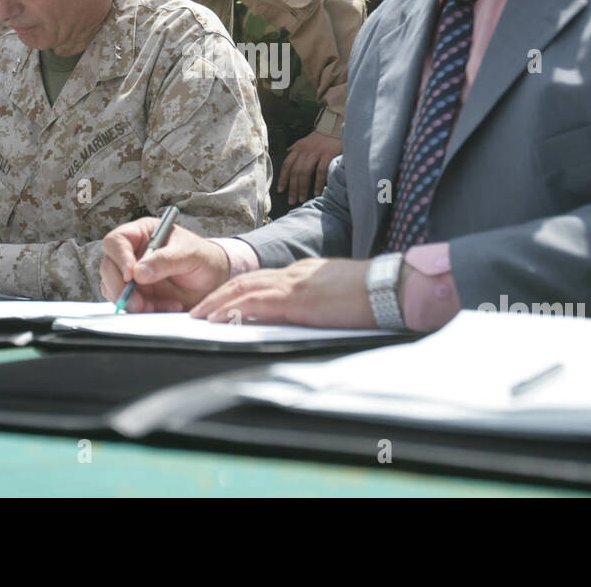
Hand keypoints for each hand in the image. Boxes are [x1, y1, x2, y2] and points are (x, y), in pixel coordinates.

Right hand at [99, 218, 229, 311]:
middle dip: (120, 288)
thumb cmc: (202, 258)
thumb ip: (165, 261)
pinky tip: (167, 307)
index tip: (131, 275)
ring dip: (132, 302)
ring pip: (113, 289)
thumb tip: (138, 273)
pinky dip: (144, 310)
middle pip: (109, 267)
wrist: (213, 281)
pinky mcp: (137, 294)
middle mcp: (132, 253)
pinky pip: (129, 305)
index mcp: (142, 233)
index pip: (117, 241)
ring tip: (158, 306)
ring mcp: (132, 275)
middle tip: (138, 302)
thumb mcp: (189, 254)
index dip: (119, 257)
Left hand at [189, 257, 374, 327]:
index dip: (237, 290)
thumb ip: (318, 300)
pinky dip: (234, 309)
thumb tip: (306, 313)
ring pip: (245, 288)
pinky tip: (220, 318)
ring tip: (199, 316)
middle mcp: (295, 273)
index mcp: (304, 273)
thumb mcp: (338, 295)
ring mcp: (296, 284)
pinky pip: (258, 303)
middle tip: (198, 311)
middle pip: (247, 280)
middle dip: (219, 295)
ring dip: (218, 302)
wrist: (392, 287)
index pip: (262, 279)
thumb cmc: (374, 294)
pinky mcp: (299, 300)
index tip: (219, 303)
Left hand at [279, 132, 340, 205]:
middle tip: (292, 200)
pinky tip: (317, 192)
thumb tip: (288, 153)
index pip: (287, 165)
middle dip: (292, 188)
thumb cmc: (322, 137)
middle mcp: (305, 150)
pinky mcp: (328, 154)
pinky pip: (321, 171)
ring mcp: (316, 152)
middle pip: (295, 171)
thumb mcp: (306, 140)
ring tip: (302, 199)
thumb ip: (297, 148)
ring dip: (302, 187)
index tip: (280, 190)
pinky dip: (318, 183)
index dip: (282, 179)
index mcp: (298, 148)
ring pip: (305, 172)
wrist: (336, 126)